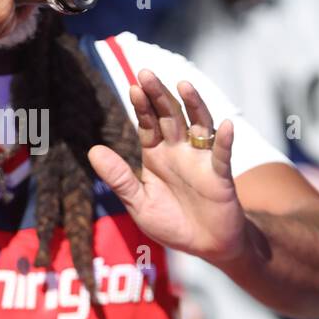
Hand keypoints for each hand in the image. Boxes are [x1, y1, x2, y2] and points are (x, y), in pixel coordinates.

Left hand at [88, 70, 247, 263]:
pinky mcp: (220, 176)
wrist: (206, 245)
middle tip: (146, 73)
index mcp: (157, 155)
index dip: (142, 106)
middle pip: (170, 116)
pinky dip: (224, 140)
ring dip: (193, 105)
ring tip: (183, 85)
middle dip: (159, 95)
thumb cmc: (172, 222)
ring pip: (198, 126)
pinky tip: (225, 124)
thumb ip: (119, 178)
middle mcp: (179, 151)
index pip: (148, 124)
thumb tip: (93, 150)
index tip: (133, 86)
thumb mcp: (139, 204)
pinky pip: (222, 155)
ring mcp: (201, 160)